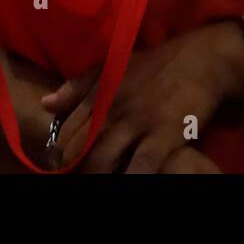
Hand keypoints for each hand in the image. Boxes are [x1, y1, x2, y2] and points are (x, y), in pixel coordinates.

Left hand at [42, 23, 232, 173]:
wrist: (199, 60)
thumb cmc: (154, 65)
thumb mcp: (112, 66)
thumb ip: (78, 86)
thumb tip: (45, 104)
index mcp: (98, 92)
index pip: (67, 129)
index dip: (59, 153)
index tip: (58, 167)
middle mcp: (113, 108)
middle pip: (80, 147)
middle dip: (74, 168)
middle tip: (75, 178)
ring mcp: (138, 122)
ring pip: (105, 158)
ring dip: (97, 175)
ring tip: (97, 183)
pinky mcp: (164, 135)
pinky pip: (143, 165)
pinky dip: (132, 177)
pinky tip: (126, 181)